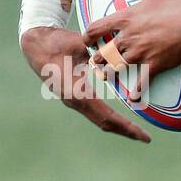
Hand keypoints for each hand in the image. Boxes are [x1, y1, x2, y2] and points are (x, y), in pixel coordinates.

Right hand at [21, 25, 151, 142]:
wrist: (35, 44)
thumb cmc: (57, 42)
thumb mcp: (80, 47)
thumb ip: (99, 55)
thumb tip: (117, 60)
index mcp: (77, 93)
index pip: (107, 115)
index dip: (127, 126)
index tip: (143, 135)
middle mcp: (75, 101)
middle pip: (105, 123)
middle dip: (126, 131)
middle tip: (146, 138)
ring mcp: (73, 101)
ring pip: (100, 119)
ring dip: (118, 126)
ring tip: (136, 132)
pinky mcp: (74, 98)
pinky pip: (95, 112)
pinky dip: (110, 118)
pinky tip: (121, 120)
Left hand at [82, 0, 180, 100]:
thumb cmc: (178, 4)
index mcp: (125, 18)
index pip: (95, 28)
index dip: (87, 36)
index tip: (87, 40)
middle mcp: (128, 37)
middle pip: (102, 52)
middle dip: (98, 57)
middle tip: (97, 60)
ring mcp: (141, 53)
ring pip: (117, 67)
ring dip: (111, 73)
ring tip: (108, 76)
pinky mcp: (155, 65)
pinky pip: (141, 82)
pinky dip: (136, 91)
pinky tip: (133, 98)